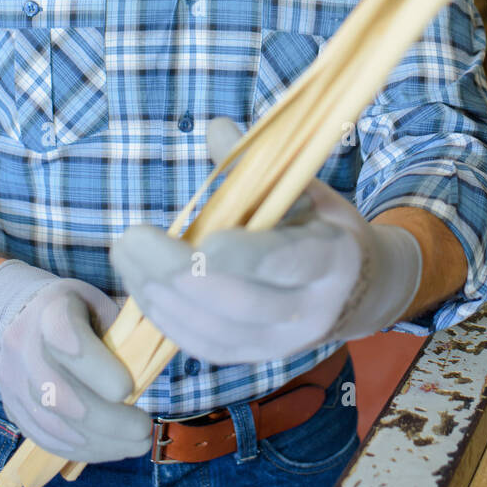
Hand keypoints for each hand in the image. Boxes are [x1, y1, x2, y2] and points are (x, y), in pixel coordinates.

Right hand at [0, 262, 152, 462]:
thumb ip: (124, 329)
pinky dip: (81, 450)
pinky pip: (45, 438)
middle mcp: (23, 346)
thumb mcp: (101, 303)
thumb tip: (157, 358)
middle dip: (106, 419)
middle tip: (143, 428)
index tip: (128, 388)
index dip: (96, 367)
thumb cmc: (75, 310)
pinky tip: (111, 448)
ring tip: (136, 443)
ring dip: (98, 441)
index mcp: (51, 310)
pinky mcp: (13, 408)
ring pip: (52, 423)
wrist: (21, 315)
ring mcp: (13, 381)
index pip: (65, 337)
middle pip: (57, 393)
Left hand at [109, 118, 422, 364]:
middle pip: (239, 303)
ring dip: (160, 297)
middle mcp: (312, 311)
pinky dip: (168, 319)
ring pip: (215, 332)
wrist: (359, 289)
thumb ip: (259, 166)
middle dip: (177, 273)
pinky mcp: (257, 358)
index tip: (197, 241)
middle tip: (131, 238)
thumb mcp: (306, 189)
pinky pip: (205, 347)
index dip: (240, 256)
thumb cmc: (325, 225)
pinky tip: (143, 287)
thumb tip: (215, 128)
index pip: (285, 261)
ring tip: (126, 257)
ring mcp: (284, 344)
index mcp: (334, 258)